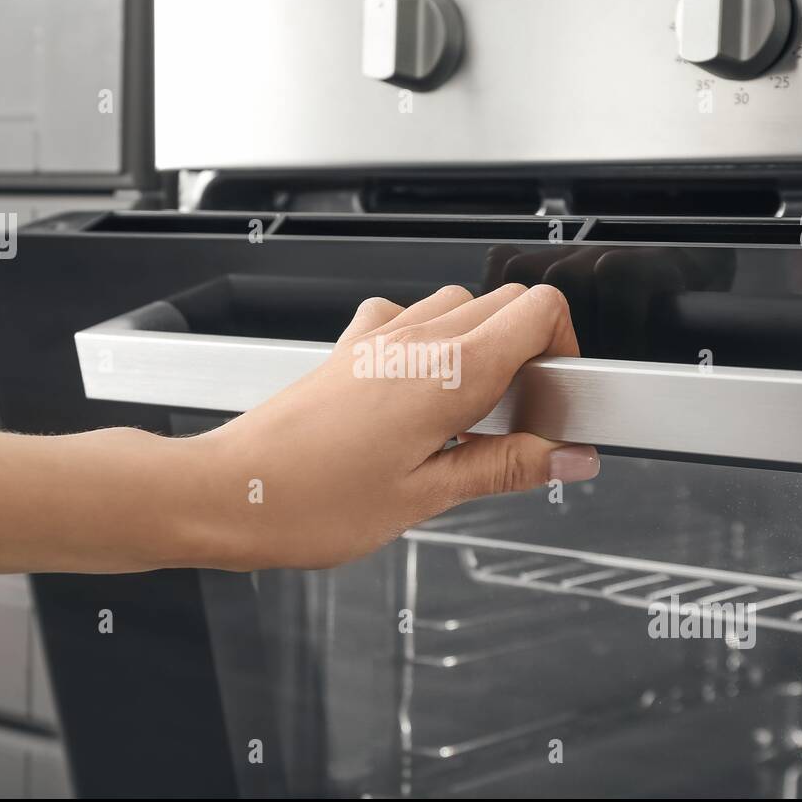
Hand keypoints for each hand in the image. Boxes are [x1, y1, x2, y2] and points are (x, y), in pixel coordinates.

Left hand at [179, 283, 600, 570]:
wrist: (233, 491)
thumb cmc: (312, 500)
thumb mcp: (426, 497)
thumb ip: (506, 467)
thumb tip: (567, 458)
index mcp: (449, 373)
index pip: (541, 309)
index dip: (565, 348)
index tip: (557, 398)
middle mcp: (417, 340)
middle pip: (508, 301)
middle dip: (533, 347)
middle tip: (521, 415)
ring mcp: (381, 336)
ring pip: (461, 304)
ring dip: (484, 344)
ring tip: (471, 413)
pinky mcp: (352, 345)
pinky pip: (410, 317)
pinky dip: (432, 342)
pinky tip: (421, 394)